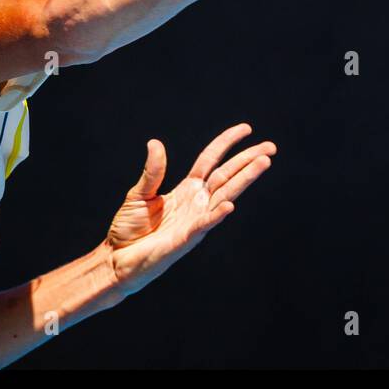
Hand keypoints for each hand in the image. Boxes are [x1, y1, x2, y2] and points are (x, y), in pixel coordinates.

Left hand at [104, 123, 276, 298]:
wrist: (118, 259)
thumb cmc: (129, 229)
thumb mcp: (139, 193)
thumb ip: (153, 171)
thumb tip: (155, 142)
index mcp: (187, 189)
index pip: (211, 160)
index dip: (227, 143)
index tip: (246, 129)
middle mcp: (197, 202)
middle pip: (227, 175)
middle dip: (248, 160)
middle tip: (270, 147)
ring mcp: (195, 220)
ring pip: (225, 195)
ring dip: (244, 179)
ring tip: (263, 163)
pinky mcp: (186, 239)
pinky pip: (204, 225)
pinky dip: (217, 215)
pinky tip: (230, 205)